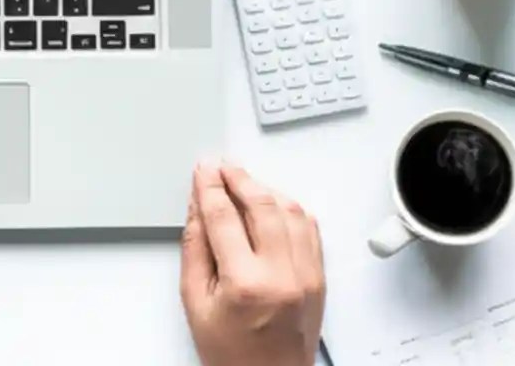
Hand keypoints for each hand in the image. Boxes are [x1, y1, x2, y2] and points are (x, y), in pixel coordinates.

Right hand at [180, 163, 325, 365]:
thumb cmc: (231, 353)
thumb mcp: (194, 301)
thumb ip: (195, 248)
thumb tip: (197, 207)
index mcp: (245, 284)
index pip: (224, 216)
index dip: (210, 187)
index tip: (202, 171)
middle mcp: (282, 275)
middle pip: (262, 205)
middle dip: (238, 178)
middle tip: (221, 168)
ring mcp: (306, 275)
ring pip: (291, 210)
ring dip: (265, 189)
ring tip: (244, 182)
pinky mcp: (319, 277)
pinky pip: (310, 228)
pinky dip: (290, 208)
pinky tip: (272, 204)